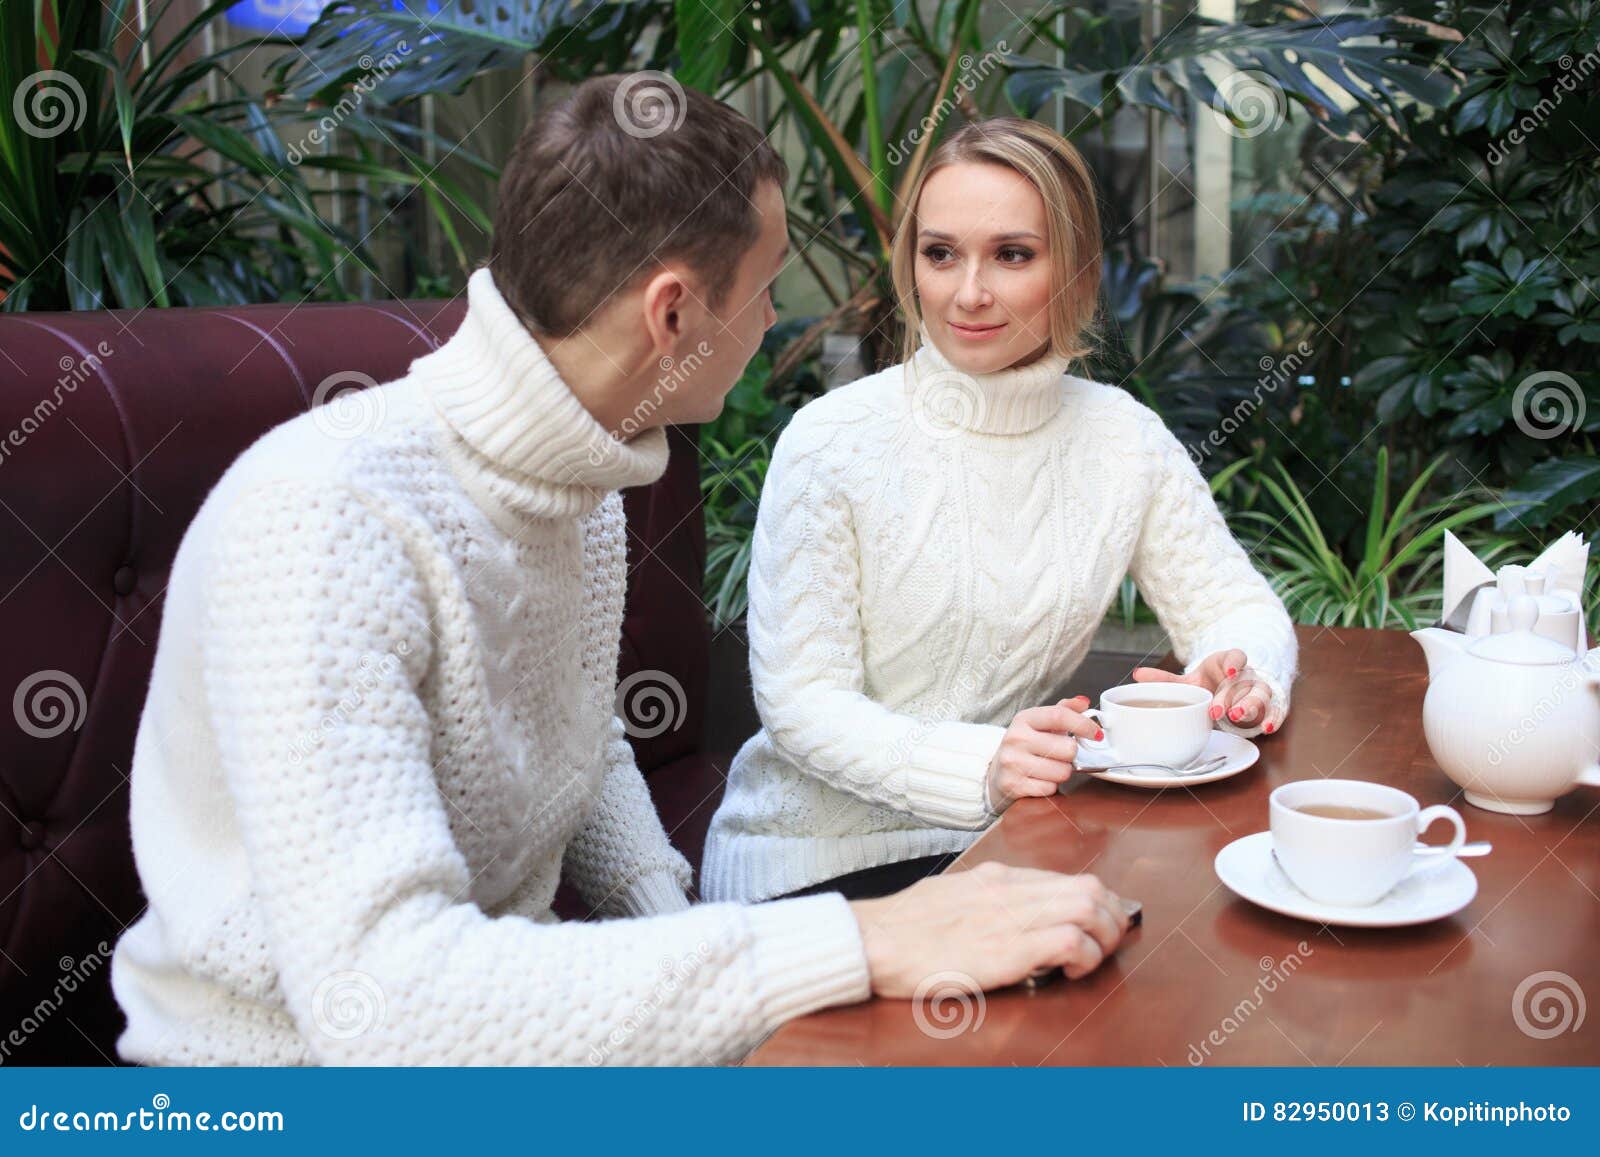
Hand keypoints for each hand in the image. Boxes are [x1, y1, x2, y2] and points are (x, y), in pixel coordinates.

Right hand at [850, 861, 1135, 993]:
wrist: (872, 940)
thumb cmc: (901, 927)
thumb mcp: (949, 897)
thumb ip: (983, 901)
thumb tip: (1006, 915)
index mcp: (995, 877)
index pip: (1067, 879)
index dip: (1096, 903)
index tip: (1100, 924)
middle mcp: (1009, 889)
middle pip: (1089, 888)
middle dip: (1112, 917)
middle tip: (1109, 943)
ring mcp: (1008, 916)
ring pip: (1088, 907)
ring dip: (1105, 936)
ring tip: (1092, 959)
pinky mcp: (1006, 949)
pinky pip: (1070, 940)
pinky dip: (1084, 956)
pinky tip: (1069, 972)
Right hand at [984, 697, 1102, 811]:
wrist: (996, 774)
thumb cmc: (1024, 748)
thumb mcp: (1039, 725)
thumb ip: (1063, 711)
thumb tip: (1083, 702)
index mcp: (1024, 719)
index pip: (1059, 716)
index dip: (1083, 725)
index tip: (1096, 734)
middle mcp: (1016, 738)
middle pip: (1068, 748)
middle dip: (1070, 756)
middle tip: (1059, 756)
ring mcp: (1013, 762)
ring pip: (1062, 771)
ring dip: (1062, 773)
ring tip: (1049, 769)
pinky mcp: (1013, 785)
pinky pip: (1050, 788)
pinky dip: (1050, 787)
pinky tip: (1039, 780)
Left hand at [1131, 647, 1283, 732]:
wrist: (1232, 689)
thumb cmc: (1210, 684)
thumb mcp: (1189, 681)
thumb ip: (1166, 680)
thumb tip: (1136, 675)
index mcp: (1227, 664)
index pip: (1236, 656)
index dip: (1234, 662)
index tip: (1228, 671)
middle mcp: (1246, 676)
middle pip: (1244, 681)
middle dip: (1231, 695)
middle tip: (1217, 710)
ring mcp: (1258, 690)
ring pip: (1261, 694)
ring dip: (1251, 705)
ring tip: (1237, 716)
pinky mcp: (1268, 706)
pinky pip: (1276, 709)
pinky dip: (1274, 717)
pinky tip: (1268, 727)